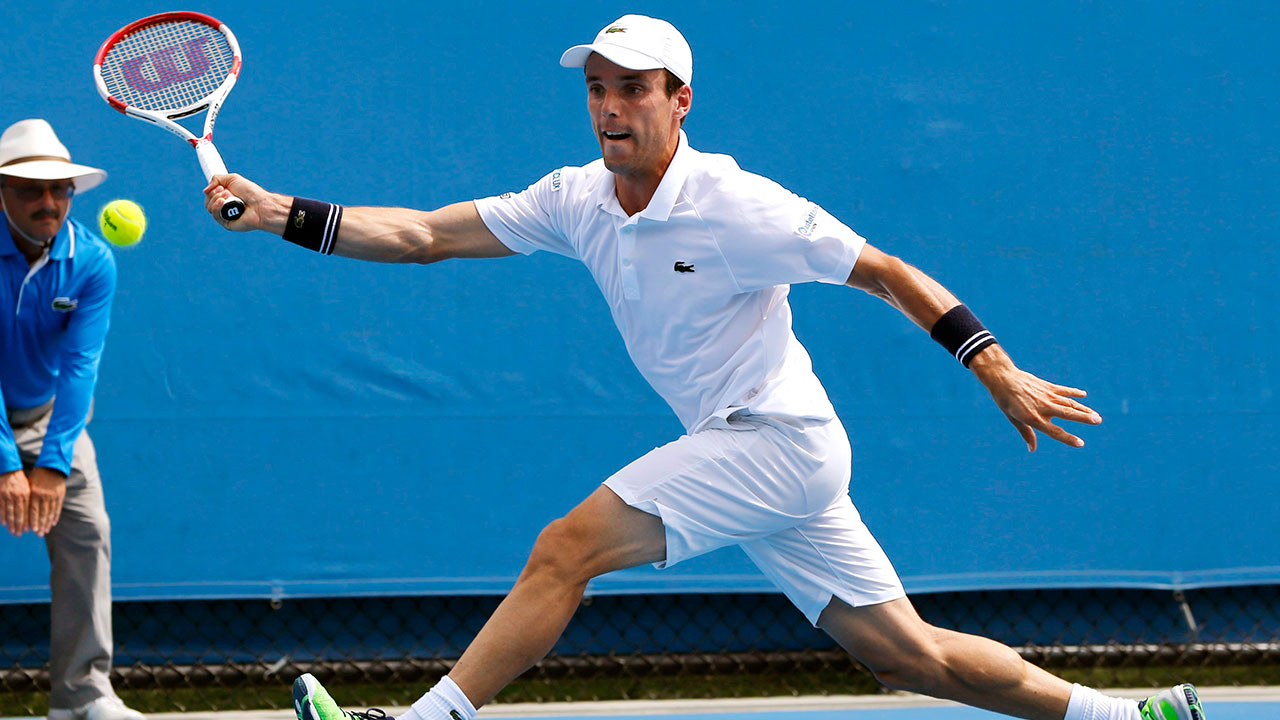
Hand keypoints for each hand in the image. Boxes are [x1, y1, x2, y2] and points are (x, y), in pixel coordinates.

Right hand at [0, 469, 30, 536]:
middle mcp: (17, 496)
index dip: (28, 520)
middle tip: (19, 535)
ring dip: (11, 523)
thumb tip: (32, 514)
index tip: (29, 530)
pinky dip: (2, 516)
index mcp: (26, 494)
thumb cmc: (20, 481)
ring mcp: (7, 496)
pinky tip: (3, 523)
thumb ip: (28, 500)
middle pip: (19, 513)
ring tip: (12, 532)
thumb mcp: (28, 489)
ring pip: (9, 512)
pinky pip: (0, 508)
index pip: (28, 510)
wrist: (9, 469)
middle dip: (19, 525)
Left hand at [26, 467, 66, 536]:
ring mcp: (54, 496)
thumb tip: (20, 511)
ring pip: (50, 512)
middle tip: (39, 535)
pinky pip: (58, 507)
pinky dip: (56, 516)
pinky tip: (53, 523)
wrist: (52, 467)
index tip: (32, 530)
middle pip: (42, 513)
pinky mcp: (60, 495)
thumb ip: (27, 498)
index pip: (33, 510)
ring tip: (46, 531)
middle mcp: (44, 495)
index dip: (33, 521)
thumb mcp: (29, 485)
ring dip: (48, 523)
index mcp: (35, 493)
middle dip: (40, 525)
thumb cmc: (37, 477)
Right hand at [203, 173, 276, 231]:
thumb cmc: (250, 192)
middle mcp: (224, 207)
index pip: (210, 195)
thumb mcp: (232, 179)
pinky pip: (215, 215)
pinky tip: (223, 202)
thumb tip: (205, 190)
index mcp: (225, 197)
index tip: (220, 186)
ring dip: (216, 198)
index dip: (212, 190)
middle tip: (225, 190)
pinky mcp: (226, 223)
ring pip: (209, 207)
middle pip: (207, 201)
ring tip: (228, 195)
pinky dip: (216, 207)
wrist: (260, 204)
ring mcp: (225, 215)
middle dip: (214, 193)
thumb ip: (216, 179)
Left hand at [970, 346, 1101, 451]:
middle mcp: (1043, 407)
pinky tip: (1084, 394)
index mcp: (1034, 418)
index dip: (1068, 438)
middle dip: (1084, 418)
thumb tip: (1032, 449)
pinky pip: (1064, 390)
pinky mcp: (1048, 386)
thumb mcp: (1014, 419)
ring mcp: (1047, 395)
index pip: (1054, 431)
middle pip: (1068, 414)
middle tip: (1098, 421)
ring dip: (1084, 409)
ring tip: (1096, 415)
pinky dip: (1074, 392)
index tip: (1081, 443)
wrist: (1003, 378)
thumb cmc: (1006, 401)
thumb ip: (1026, 433)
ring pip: (1070, 402)